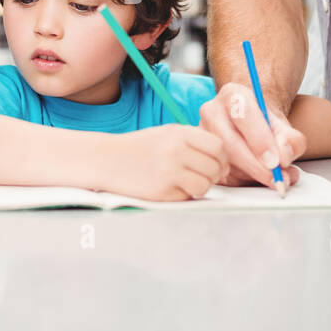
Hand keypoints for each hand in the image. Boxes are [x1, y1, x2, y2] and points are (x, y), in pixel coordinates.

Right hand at [105, 125, 229, 200]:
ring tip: (189, 183)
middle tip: (206, 176)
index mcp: (179, 133)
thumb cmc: (140, 147)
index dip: (223, 158)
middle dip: (216, 175)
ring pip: (205, 185)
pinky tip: (172, 187)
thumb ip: (193, 141)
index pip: (218, 146)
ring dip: (201, 187)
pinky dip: (184, 195)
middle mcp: (176, 150)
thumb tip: (222, 159)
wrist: (107, 159)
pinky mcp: (161, 191)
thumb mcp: (167, 133)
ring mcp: (169, 172)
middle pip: (215, 167)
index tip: (219, 164)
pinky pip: (187, 197)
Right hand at [198, 82, 304, 191]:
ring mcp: (203, 135)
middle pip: (229, 142)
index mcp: (232, 95)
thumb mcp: (284, 127)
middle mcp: (212, 112)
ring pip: (225, 162)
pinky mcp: (203, 156)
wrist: (251, 125)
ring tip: (275, 176)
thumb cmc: (264, 124)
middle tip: (276, 178)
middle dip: (255, 165)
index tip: (276, 161)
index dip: (260, 140)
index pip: (243, 114)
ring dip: (252, 175)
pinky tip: (257, 176)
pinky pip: (220, 175)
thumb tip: (284, 156)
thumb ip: (291, 140)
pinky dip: (243, 181)